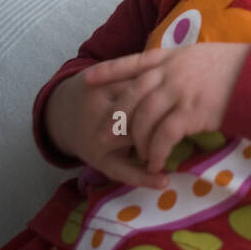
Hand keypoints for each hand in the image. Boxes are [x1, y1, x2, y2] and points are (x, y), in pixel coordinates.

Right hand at [45, 51, 175, 189]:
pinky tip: (164, 181)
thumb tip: (184, 68)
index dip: (164, 92)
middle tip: (188, 116)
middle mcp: (97, 113)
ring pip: (132, 141)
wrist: (62, 114)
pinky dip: (143, 178)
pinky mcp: (99, 161)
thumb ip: (140, 72)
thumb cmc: (100, 91)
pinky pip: (122, 171)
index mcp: (103, 87)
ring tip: (185, 144)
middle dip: (162, 116)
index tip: (188, 93)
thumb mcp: (113, 75)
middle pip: (137, 114)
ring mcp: (97, 139)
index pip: (139, 89)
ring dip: (158, 144)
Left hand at [82, 42, 250, 176]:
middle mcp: (170, 72)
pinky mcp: (190, 112)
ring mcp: (179, 91)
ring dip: (137, 142)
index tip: (88, 80)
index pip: (132, 62)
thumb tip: (167, 76)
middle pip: (130, 96)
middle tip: (103, 137)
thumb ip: (181, 65)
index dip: (108, 71)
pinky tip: (155, 164)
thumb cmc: (238, 66)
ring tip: (138, 157)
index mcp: (171, 56)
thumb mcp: (203, 56)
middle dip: (114, 118)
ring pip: (143, 119)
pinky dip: (155, 152)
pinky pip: (163, 136)